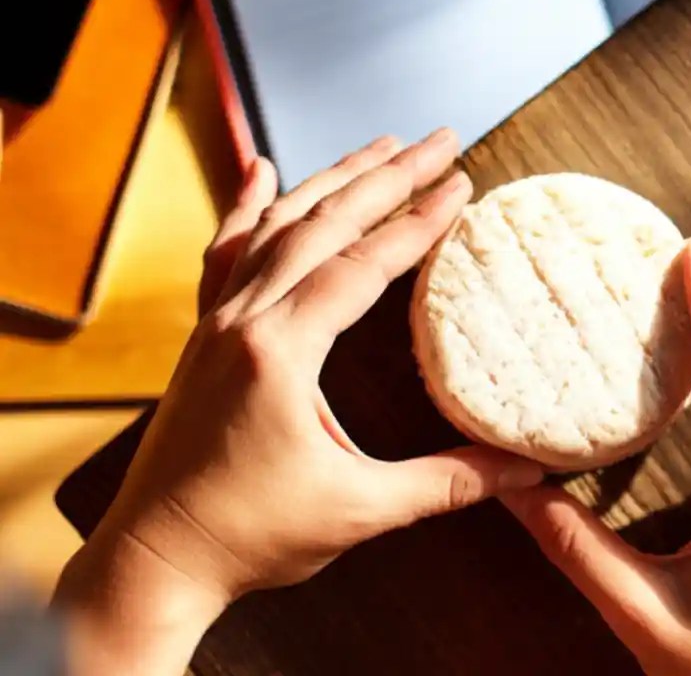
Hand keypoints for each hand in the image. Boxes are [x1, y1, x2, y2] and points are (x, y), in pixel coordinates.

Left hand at [54, 129, 543, 674]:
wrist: (157, 559)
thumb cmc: (251, 536)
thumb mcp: (359, 510)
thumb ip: (446, 483)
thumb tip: (524, 471)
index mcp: (281, 351)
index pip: (363, 265)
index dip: (419, 221)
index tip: (462, 182)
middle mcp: (244, 320)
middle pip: (323, 223)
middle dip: (387, 175)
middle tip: (439, 139)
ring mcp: (217, 322)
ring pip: (276, 225)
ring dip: (332, 180)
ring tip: (381, 146)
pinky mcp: (205, 335)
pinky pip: (226, 252)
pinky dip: (247, 205)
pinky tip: (260, 169)